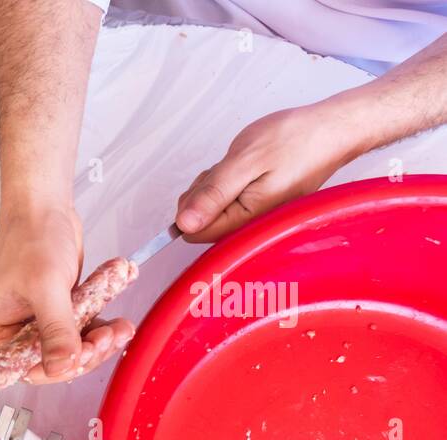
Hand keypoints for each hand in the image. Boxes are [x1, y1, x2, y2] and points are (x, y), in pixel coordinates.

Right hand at [0, 205, 133, 383]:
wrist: (43, 206)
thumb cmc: (31, 237)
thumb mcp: (45, 286)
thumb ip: (55, 330)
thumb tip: (61, 366)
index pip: (27, 368)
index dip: (58, 367)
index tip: (83, 354)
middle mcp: (15, 331)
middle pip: (55, 361)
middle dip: (86, 352)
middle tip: (108, 337)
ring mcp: (39, 321)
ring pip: (74, 348)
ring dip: (100, 340)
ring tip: (119, 327)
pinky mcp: (59, 310)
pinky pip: (83, 330)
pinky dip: (102, 326)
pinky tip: (117, 320)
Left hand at [177, 105, 351, 241]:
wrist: (333, 129)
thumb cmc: (295, 140)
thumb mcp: (245, 162)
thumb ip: (213, 195)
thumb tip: (182, 226)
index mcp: (246, 221)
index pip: (195, 233)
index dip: (190, 207)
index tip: (209, 182)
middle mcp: (251, 226)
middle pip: (201, 224)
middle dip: (204, 195)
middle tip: (229, 170)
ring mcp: (257, 218)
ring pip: (214, 210)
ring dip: (216, 186)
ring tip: (243, 166)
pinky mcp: (261, 207)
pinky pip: (230, 201)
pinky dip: (230, 183)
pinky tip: (249, 168)